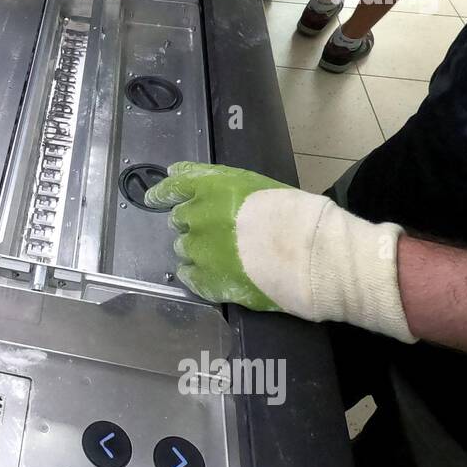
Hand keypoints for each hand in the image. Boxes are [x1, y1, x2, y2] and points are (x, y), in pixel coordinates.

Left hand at [149, 162, 415, 342]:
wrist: (313, 255)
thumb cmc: (298, 215)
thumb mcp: (259, 187)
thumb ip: (226, 190)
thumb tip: (208, 194)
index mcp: (210, 188)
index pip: (174, 186)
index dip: (162, 192)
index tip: (153, 198)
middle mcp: (197, 216)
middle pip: (179, 220)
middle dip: (191, 224)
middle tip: (211, 231)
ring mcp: (198, 250)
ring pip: (183, 249)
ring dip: (195, 250)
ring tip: (217, 256)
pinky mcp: (206, 281)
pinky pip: (189, 277)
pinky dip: (195, 275)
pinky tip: (206, 276)